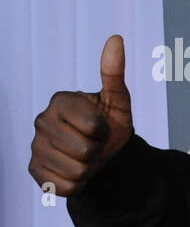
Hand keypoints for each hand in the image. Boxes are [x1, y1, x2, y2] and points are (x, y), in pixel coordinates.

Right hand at [29, 34, 134, 196]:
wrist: (101, 155)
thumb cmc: (109, 124)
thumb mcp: (118, 102)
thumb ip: (114, 73)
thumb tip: (116, 38)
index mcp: (60, 101)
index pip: (94, 127)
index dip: (105, 131)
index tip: (101, 126)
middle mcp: (41, 121)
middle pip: (85, 151)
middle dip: (98, 151)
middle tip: (94, 144)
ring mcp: (35, 146)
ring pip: (76, 171)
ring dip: (89, 169)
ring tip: (85, 158)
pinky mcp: (34, 171)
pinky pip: (65, 187)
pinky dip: (78, 184)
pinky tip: (74, 172)